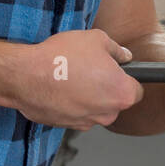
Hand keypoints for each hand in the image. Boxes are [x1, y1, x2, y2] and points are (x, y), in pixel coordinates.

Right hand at [11, 29, 143, 130]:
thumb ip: (117, 49)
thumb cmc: (63, 57)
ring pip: (94, 109)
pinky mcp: (66, 126)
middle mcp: (108, 113)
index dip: (126, 78)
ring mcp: (86, 123)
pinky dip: (70, 103)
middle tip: (90, 68)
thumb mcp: (97, 39)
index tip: (116, 70)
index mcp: (122, 93)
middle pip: (115, 101)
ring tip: (71, 76)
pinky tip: (59, 87)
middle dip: (106, 88)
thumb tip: (124, 55)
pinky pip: (75, 113)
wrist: (27, 75)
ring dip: (87, 96)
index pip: (137, 90)